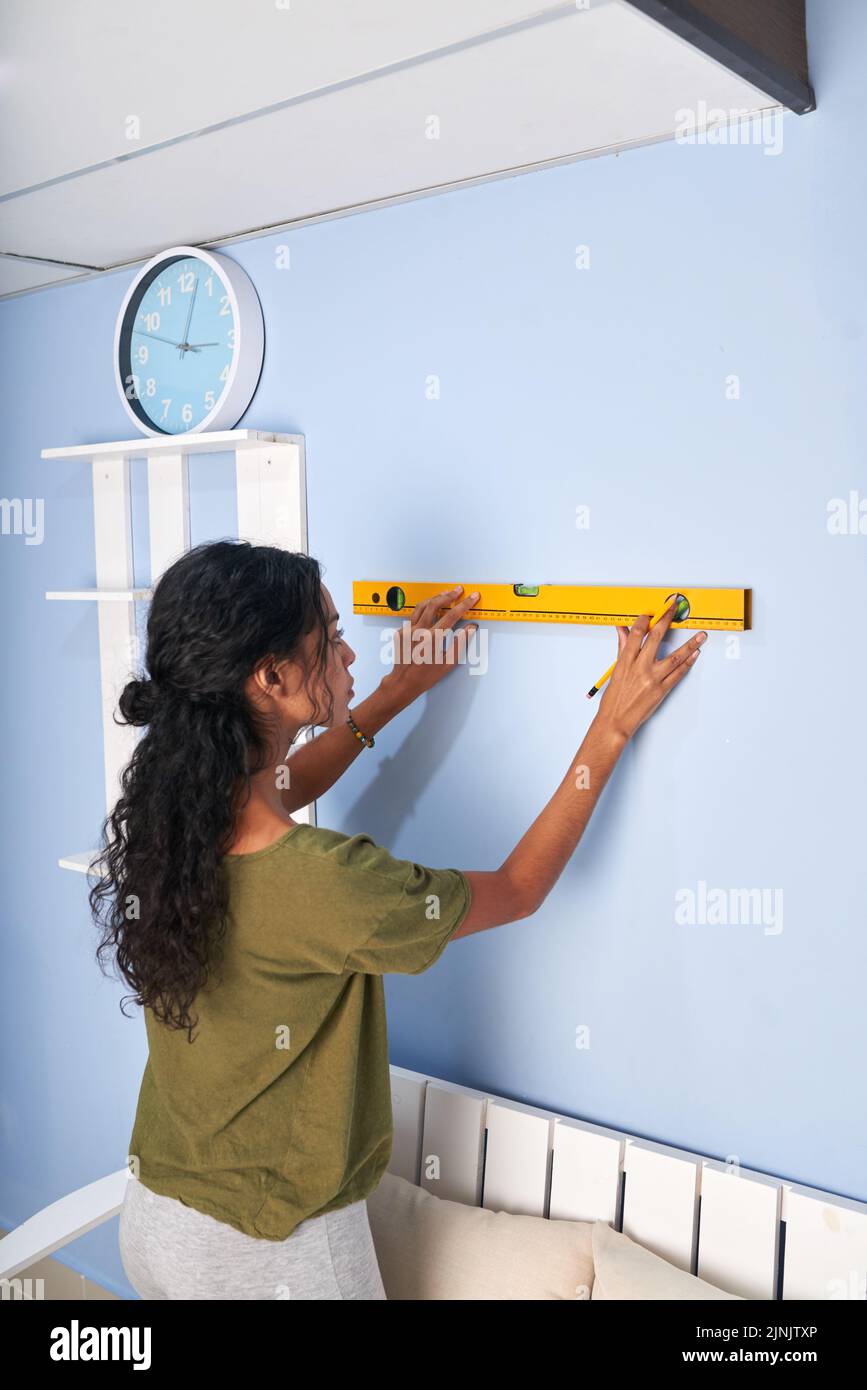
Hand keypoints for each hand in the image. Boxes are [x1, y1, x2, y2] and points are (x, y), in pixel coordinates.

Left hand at [387, 586, 479, 699]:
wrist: (403, 683)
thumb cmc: (425, 677)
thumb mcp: (448, 663)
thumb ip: (460, 643)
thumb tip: (470, 628)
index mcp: (432, 639)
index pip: (452, 615)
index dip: (464, 604)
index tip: (473, 597)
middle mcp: (418, 631)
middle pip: (435, 604)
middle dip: (449, 595)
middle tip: (459, 591)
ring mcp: (407, 630)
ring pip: (421, 606)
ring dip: (435, 598)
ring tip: (446, 594)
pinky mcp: (401, 632)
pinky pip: (413, 616)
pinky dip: (424, 610)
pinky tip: (430, 610)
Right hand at [595, 599, 706, 742]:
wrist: (616, 721)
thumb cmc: (614, 698)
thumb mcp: (616, 670)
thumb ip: (623, 648)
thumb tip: (622, 631)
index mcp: (626, 660)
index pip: (638, 633)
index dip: (646, 619)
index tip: (653, 612)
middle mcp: (640, 667)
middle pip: (656, 637)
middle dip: (667, 619)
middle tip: (675, 609)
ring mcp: (652, 678)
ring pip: (675, 656)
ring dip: (690, 644)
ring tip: (701, 635)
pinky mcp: (661, 690)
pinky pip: (678, 674)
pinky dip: (688, 663)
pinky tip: (695, 654)